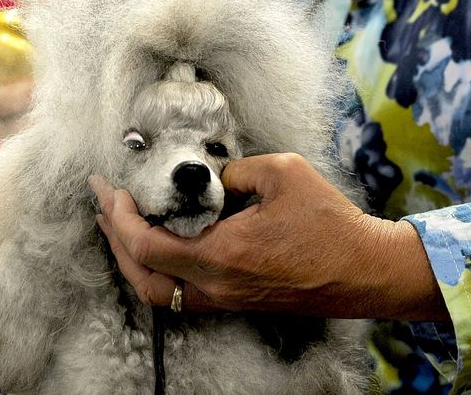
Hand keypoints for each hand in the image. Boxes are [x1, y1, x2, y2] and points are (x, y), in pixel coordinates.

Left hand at [91, 153, 448, 320]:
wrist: (364, 270)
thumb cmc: (330, 224)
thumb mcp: (284, 173)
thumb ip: (236, 169)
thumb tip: (214, 176)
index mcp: (222, 254)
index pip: (147, 244)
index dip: (121, 217)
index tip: (114, 189)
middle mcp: (217, 285)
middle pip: (142, 276)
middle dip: (115, 239)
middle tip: (106, 205)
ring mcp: (226, 299)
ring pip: (158, 292)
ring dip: (133, 259)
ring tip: (122, 227)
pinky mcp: (238, 301)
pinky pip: (182, 294)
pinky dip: (160, 270)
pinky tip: (161, 246)